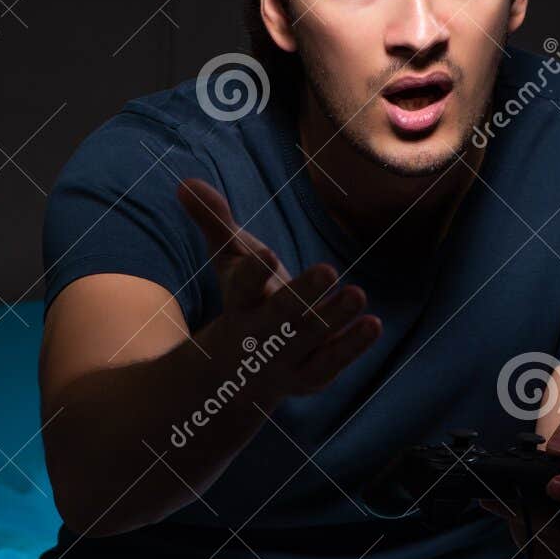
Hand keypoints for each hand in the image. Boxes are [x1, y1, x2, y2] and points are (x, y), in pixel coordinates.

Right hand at [175, 177, 381, 404]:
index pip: (241, 288)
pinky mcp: (311, 375)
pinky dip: (353, 345)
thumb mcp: (227, 261)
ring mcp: (286, 358)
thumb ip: (213, 221)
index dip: (252, 273)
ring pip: (311, 338)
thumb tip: (185, 183)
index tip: (266, 254)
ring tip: (358, 294)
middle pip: (281, 314)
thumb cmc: (241, 301)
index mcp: (238, 304)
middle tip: (328, 269)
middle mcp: (260, 333)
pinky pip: (332, 362)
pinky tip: (374, 323)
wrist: (237, 374)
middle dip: (303, 294)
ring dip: (334, 317)